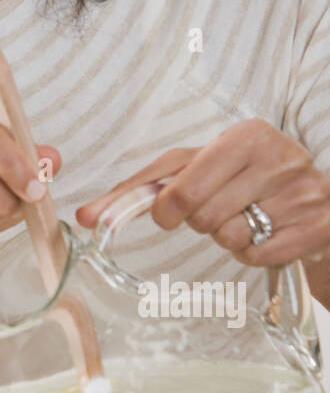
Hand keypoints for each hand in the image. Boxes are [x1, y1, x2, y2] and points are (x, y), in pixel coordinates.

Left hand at [75, 119, 329, 269]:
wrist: (315, 198)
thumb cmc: (241, 176)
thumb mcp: (195, 165)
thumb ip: (141, 188)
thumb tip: (86, 217)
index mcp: (246, 135)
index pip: (184, 188)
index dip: (167, 209)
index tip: (167, 215)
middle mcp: (279, 158)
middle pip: (204, 217)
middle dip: (200, 221)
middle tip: (216, 209)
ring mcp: (303, 194)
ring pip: (231, 239)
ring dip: (227, 237)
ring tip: (245, 217)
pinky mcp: (317, 228)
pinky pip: (258, 257)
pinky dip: (252, 252)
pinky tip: (266, 232)